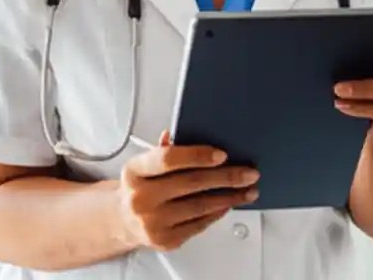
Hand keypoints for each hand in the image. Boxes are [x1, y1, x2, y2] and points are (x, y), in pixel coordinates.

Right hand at [118, 130, 258, 251]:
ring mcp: (152, 222)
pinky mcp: (165, 240)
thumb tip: (185, 133)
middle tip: (248, 173)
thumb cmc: (140, 186)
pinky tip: (228, 203)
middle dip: (226, 177)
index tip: (222, 155)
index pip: (168, 159)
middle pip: (191, 183)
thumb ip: (165, 149)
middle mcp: (141, 198)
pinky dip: (217, 212)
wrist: (123, 220)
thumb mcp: (144, 163)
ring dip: (229, 197)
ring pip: (200, 206)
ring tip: (247, 190)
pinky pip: (199, 224)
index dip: (197, 156)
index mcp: (135, 171)